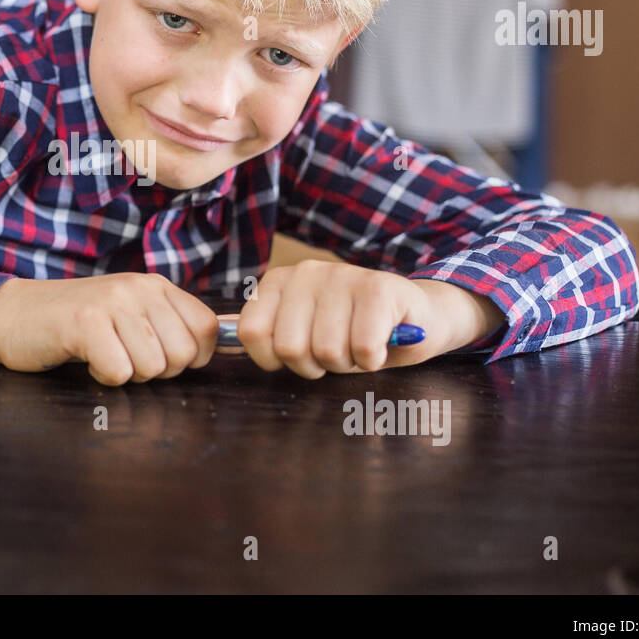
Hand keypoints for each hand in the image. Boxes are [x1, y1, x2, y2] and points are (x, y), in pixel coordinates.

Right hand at [0, 273, 220, 385]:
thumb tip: (213, 351)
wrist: (14, 314)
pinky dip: (103, 377)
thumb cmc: (76, 324)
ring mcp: (112, 303)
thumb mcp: (130, 315)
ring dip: (126, 374)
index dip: (191, 358)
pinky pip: (118, 371)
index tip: (159, 356)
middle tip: (124, 356)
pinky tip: (87, 359)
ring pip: (151, 367)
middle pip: (182, 355)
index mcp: (156, 286)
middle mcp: (138, 288)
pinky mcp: (85, 322)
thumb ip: (169, 327)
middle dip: (156, 371)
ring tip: (102, 354)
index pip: (206, 329)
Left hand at [236, 259, 504, 377]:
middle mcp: (307, 272)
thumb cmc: (352, 331)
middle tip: (336, 352)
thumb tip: (220, 341)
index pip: (251, 333)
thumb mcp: (302, 331)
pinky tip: (381, 343)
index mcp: (279, 281)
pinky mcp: (379, 288)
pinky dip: (373, 360)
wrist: (418, 317)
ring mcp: (343, 275)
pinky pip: (363, 349)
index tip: (298, 355)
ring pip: (327, 351)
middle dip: (315, 366)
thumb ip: (267, 334)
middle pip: (290, 348)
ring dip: (348, 363)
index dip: (274, 360)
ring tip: (359, 345)